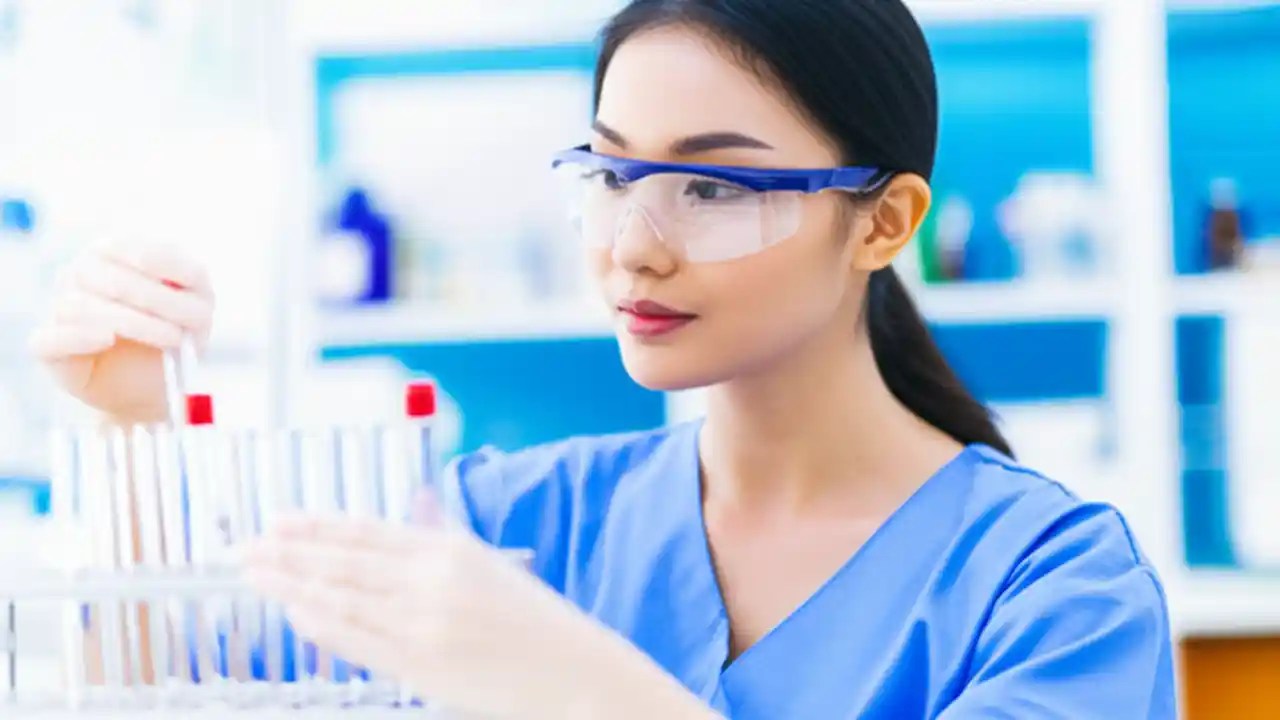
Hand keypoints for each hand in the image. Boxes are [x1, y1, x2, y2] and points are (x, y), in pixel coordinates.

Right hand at [29, 239, 213, 423]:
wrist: (152, 387)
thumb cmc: (173, 340)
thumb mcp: (194, 307)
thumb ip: (190, 282)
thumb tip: (169, 279)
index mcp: (112, 256)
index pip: (121, 246)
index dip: (152, 260)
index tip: (185, 281)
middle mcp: (81, 276)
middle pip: (104, 276)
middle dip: (151, 298)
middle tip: (184, 322)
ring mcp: (60, 310)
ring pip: (80, 306)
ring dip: (132, 321)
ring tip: (170, 338)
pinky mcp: (49, 348)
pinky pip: (51, 339)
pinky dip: (80, 337)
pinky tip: (107, 339)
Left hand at [243, 505, 719, 719]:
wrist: (573, 671)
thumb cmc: (536, 621)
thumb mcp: (493, 565)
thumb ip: (448, 532)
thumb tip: (419, 500)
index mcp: (450, 549)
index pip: (368, 531)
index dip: (318, 525)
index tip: (280, 519)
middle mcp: (432, 580)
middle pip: (344, 562)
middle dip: (291, 553)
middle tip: (246, 546)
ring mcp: (423, 623)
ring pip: (342, 599)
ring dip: (293, 585)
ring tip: (257, 574)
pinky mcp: (420, 664)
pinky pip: (358, 641)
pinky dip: (322, 625)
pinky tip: (296, 613)